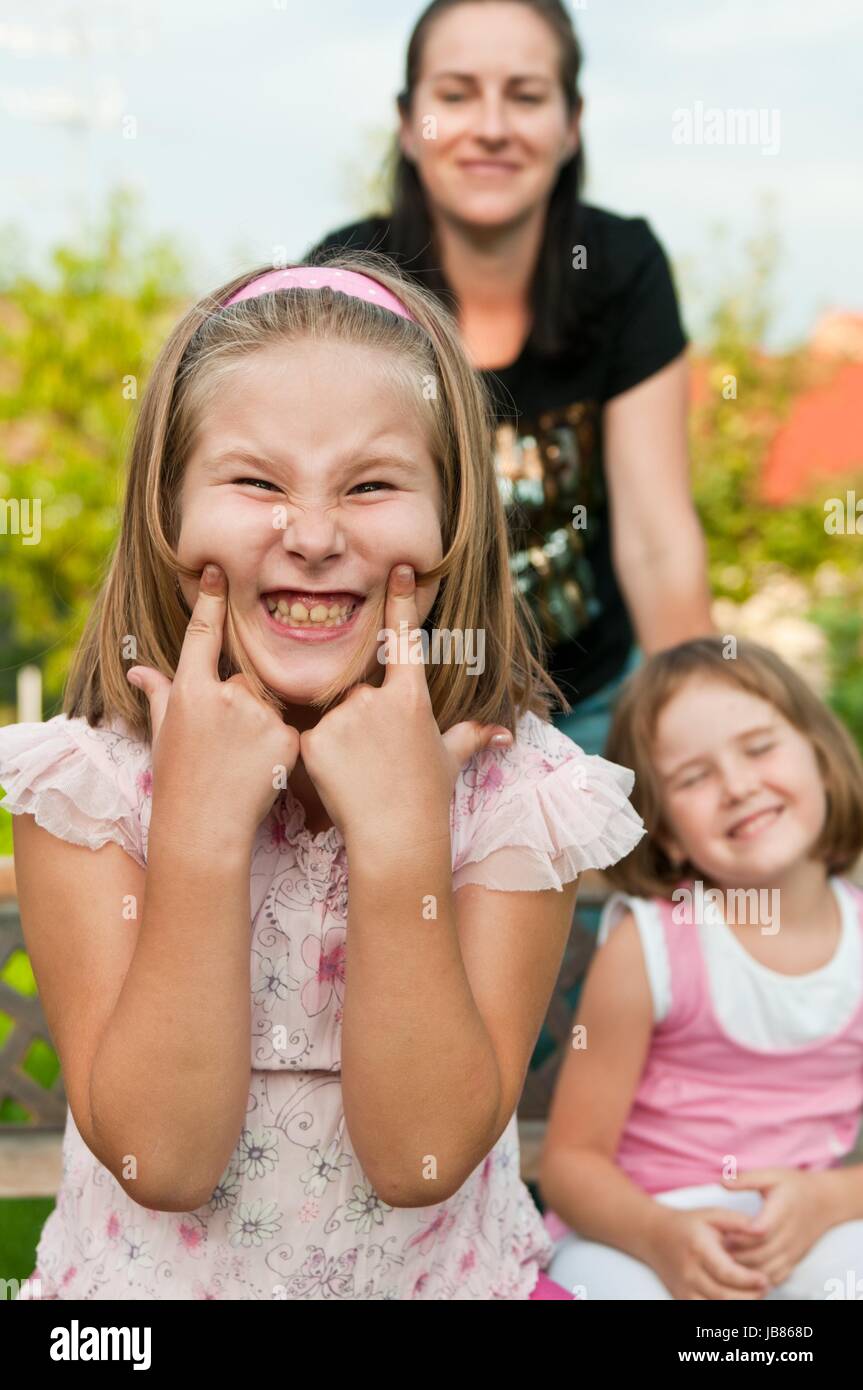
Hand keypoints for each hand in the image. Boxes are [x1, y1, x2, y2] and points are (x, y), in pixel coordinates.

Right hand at [126, 563, 299, 846]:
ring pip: (268, 704)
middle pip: (244, 679)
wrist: (204, 828)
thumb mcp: (162, 734)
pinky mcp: (286, 736)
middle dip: (240, 705)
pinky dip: (280, 745)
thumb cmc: (179, 781)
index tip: (218, 570)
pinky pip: (289, 727)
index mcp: (190, 690)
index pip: (202, 635)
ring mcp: (256, 714)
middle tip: (224, 746)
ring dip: (260, 725)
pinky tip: (262, 768)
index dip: (211, 601)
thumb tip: (137, 671)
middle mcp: (224, 694)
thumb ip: (157, 696)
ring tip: (240, 762)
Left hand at [298, 563, 513, 842]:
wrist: (396, 837)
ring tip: (358, 776)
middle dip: (362, 723)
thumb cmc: (426, 799)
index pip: (406, 639)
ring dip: (341, 740)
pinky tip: (336, 779)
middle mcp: (377, 697)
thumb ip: (470, 738)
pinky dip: (318, 757)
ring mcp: (345, 716)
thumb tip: (503, 735)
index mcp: (412, 697)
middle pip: (360, 693)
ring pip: (334, 716)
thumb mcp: (449, 761)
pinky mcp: (315, 737)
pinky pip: (310, 737)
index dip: (401, 602)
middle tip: (375, 764)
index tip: (398, 569)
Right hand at [649, 1205, 770, 1299]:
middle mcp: (689, 1272)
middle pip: (724, 1296)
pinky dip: (725, 1307)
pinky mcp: (682, 1299)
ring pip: (717, 1307)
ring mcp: (684, 1288)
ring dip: (741, 1304)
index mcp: (698, 1248)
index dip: (749, 1280)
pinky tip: (737, 1297)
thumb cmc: (688, 1225)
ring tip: (754, 1292)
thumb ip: (739, 1223)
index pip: (726, 1273)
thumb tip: (764, 1231)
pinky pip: (707, 1311)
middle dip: (750, 1295)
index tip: (765, 1278)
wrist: (654, 1236)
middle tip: (765, 1286)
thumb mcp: (713, 1215)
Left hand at [717, 1168, 833, 1286]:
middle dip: (735, 1254)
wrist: (824, 1202)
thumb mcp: (771, 1175)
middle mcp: (788, 1236)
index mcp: (781, 1212)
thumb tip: (721, 1181)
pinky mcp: (794, 1262)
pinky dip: (758, 1280)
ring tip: (723, 1260)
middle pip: (759, 1254)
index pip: (759, 1231)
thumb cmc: (793, 1186)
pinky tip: (741, 1272)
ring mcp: (792, 1252)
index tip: (721, 1230)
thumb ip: (746, 1179)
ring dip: (744, 1270)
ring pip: (766, 1270)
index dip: (739, 1234)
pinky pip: (776, 1278)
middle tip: (713, 1249)